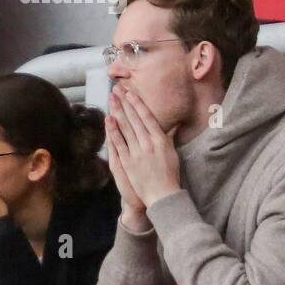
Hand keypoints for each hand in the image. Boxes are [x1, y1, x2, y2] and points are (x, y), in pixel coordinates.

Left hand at [105, 85, 181, 208]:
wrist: (163, 195)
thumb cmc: (170, 175)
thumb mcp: (173, 153)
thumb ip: (170, 137)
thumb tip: (175, 125)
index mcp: (161, 140)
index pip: (147, 117)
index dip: (138, 103)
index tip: (131, 92)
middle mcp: (149, 143)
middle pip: (134, 118)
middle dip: (125, 102)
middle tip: (117, 89)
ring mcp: (137, 152)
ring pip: (126, 127)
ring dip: (118, 111)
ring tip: (111, 98)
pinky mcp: (127, 161)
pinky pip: (119, 143)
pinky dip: (113, 130)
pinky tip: (109, 119)